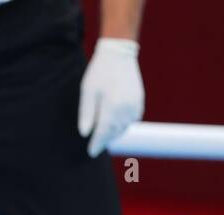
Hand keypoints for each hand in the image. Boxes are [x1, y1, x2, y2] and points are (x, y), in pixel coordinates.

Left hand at [77, 38, 143, 157]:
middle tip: (96, 145)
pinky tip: (115, 124)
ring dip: (114, 133)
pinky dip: (124, 124)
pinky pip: (132, 120)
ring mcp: (135, 105)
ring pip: (124, 127)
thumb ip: (86, 113)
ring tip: (104, 136)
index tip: (91, 152)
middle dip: (105, 140)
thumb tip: (85, 133)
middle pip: (114, 132)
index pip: (103, 133)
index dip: (97, 144)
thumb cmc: (100, 71)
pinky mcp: (139, 101)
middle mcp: (126, 109)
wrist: (119, 53)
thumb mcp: (88, 91)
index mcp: (112, 107)